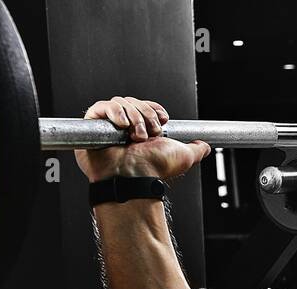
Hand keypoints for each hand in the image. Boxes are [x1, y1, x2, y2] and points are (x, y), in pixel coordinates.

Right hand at [74, 96, 209, 182]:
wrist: (135, 178)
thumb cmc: (152, 170)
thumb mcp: (182, 157)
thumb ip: (195, 149)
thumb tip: (205, 146)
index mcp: (141, 132)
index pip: (145, 108)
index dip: (153, 109)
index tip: (163, 119)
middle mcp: (124, 129)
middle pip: (133, 103)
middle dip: (145, 115)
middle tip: (150, 134)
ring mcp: (107, 128)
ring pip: (120, 103)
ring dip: (132, 117)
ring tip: (136, 136)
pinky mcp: (92, 126)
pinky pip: (101, 107)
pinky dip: (113, 112)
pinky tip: (122, 126)